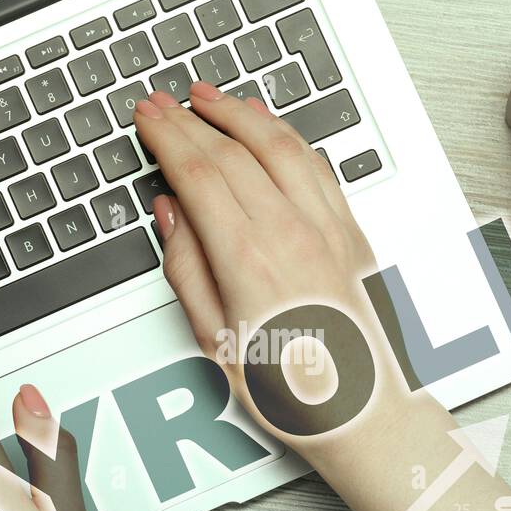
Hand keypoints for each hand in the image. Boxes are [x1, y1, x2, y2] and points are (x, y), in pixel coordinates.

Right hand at [133, 83, 410, 456]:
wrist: (363, 412)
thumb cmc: (293, 392)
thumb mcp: (215, 342)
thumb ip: (187, 270)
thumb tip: (171, 216)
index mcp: (249, 259)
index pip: (198, 173)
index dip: (166, 137)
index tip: (147, 118)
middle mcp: (293, 233)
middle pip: (233, 151)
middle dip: (191, 118)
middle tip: (163, 102)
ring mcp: (329, 229)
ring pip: (280, 145)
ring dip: (240, 113)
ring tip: (211, 97)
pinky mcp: (352, 234)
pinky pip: (318, 165)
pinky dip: (287, 135)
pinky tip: (270, 127)